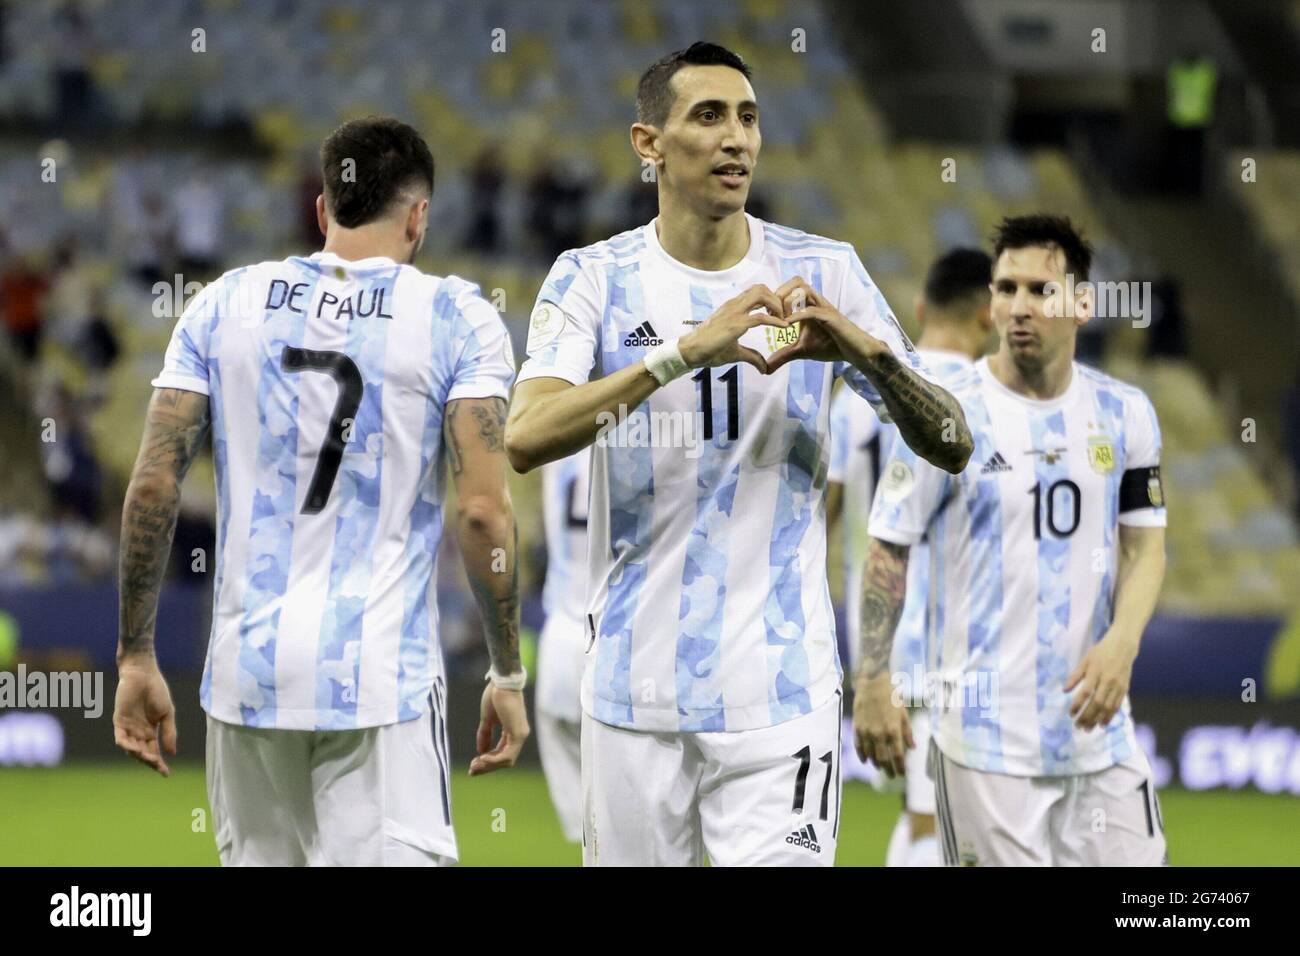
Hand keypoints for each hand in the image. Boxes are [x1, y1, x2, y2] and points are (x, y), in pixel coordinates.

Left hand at [113, 658, 176, 776]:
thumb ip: (169, 732)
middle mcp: (138, 732)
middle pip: (142, 753)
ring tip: (150, 758)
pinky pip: (121, 738)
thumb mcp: (167, 713)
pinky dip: (127, 746)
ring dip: (140, 755)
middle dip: (150, 762)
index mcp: (150, 731)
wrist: (143, 674)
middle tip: (158, 766)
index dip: (159, 763)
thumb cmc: (157, 691)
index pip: (153, 751)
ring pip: (131, 749)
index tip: (166, 774)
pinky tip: (136, 749)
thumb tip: (172, 752)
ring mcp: (128, 727)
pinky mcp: (118, 721)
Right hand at [469, 683, 529, 775]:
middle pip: (504, 760)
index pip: (501, 753)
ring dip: (489, 765)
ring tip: (474, 765)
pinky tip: (482, 759)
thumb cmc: (496, 696)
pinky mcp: (518, 734)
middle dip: (486, 767)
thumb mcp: (487, 719)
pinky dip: (494, 760)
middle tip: (471, 770)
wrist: (502, 682)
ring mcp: (520, 735)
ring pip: (506, 760)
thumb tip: (480, 751)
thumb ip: (485, 735)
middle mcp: (519, 736)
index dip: (487, 761)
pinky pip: (507, 755)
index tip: (473, 764)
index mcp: (512, 731)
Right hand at [678, 284, 789, 372]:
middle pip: (761, 288)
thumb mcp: (735, 352)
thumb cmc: (708, 349)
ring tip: (782, 319)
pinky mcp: (735, 324)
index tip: (779, 314)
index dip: (771, 299)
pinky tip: (783, 327)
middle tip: (783, 315)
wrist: (690, 351)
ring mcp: (734, 312)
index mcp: (733, 307)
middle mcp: (734, 305)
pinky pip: (760, 317)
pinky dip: (775, 321)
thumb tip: (764, 368)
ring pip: (762, 295)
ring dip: (776, 306)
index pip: (756, 292)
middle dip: (777, 299)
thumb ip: (751, 356)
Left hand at [765, 284, 889, 373]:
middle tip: (770, 311)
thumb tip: (766, 368)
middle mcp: (816, 302)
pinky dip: (797, 315)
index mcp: (808, 305)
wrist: (855, 353)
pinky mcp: (831, 318)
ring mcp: (824, 308)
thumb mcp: (801, 351)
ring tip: (780, 318)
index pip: (789, 288)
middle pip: (796, 281)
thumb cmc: (831, 347)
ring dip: (788, 301)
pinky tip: (787, 325)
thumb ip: (784, 355)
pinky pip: (812, 310)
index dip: (775, 296)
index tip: (764, 312)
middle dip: (780, 292)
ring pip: (804, 289)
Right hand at [853, 671, 912, 777]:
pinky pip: (859, 747)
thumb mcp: (903, 714)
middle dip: (888, 770)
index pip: (898, 756)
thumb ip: (907, 732)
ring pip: (870, 755)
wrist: (872, 683)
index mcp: (893, 730)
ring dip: (876, 764)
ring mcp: (866, 732)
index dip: (900, 767)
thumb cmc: (891, 697)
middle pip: (883, 759)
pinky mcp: (857, 728)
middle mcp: (879, 734)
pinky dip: (863, 755)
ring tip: (881, 767)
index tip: (902, 774)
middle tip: (892, 775)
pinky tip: (866, 760)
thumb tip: (913, 748)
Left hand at [1065, 628, 1138, 730]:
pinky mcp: (1125, 689)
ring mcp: (1118, 686)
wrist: (1123, 646)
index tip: (1070, 714)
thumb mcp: (1085, 660)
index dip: (1078, 704)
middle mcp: (1107, 680)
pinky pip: (1117, 705)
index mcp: (1095, 672)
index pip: (1085, 692)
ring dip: (1098, 720)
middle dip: (1087, 716)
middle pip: (1097, 703)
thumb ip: (1075, 676)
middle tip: (1078, 726)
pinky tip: (1103, 723)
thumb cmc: (1101, 652)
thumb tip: (1064, 690)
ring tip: (1089, 728)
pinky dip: (1110, 716)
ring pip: (1108, 707)